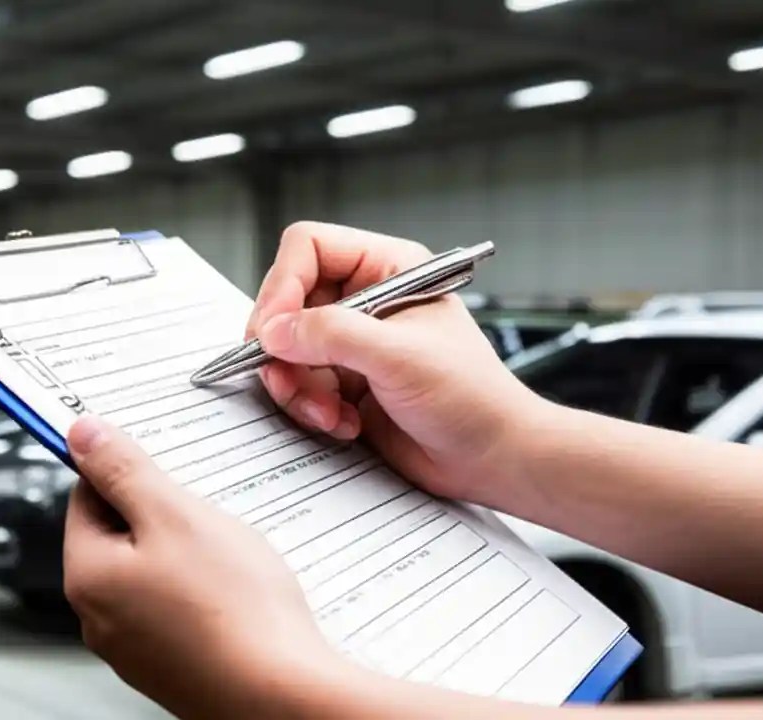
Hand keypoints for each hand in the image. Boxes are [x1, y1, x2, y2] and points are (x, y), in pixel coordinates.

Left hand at [63, 415, 347, 718]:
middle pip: (119, 537)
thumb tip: (81, 435)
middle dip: (162, 515)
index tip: (161, 462)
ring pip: (152, 573)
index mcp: (88, 576)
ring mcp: (136, 648)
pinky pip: (176, 610)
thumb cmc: (233, 609)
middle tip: (205, 512)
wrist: (281, 693)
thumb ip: (123, 471)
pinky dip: (200, 593)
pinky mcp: (171, 666)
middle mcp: (100, 618)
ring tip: (228, 558)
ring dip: (185, 554)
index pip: (85, 497)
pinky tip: (235, 594)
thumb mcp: (175, 515)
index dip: (126, 471)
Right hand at [248, 222, 542, 506]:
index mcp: (387, 268)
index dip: (283, 285)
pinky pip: (299, 385)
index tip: (271, 331)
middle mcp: (365, 299)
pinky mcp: (345, 383)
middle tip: (290, 378)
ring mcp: (352, 343)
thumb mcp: (399, 357)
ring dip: (298, 387)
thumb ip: (332, 335)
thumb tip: (273, 330)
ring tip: (329, 412)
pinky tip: (345, 423)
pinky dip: (311, 408)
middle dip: (286, 349)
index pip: (309, 248)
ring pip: (286, 349)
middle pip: (287, 302)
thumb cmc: (472, 397)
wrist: (491, 458)